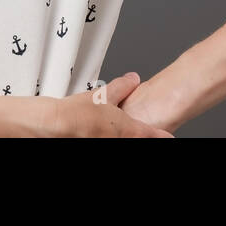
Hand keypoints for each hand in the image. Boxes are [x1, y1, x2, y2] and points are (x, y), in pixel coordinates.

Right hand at [49, 72, 174, 136]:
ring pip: (121, 140)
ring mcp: (107, 145)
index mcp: (128, 130)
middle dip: (138, 132)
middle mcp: (120, 142)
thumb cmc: (78, 113)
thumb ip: (122, 86)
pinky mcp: (95, 146)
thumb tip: (133, 79)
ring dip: (118, 133)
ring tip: (105, 125)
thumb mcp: (103, 94)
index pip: (153, 135)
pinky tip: (94, 129)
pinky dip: (104, 134)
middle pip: (137, 138)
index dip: (162, 135)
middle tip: (128, 125)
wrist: (57, 125)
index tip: (168, 136)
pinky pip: (105, 140)